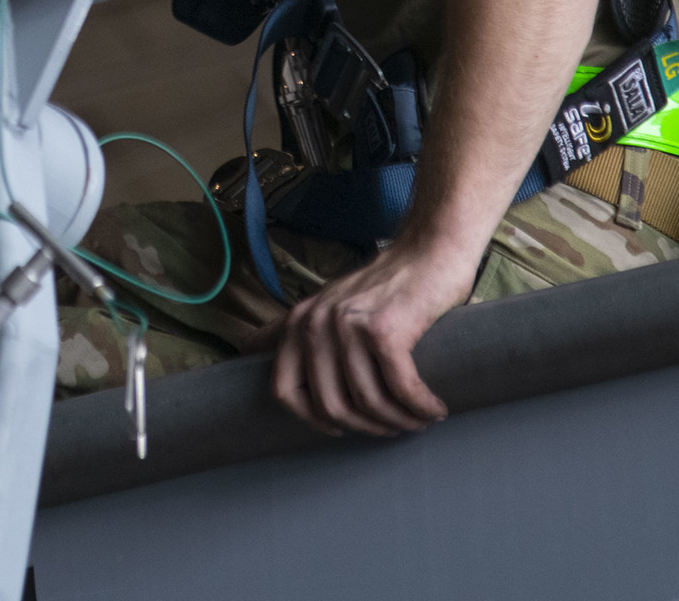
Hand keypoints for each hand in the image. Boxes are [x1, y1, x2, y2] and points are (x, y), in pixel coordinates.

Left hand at [260, 245, 466, 435]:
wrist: (429, 251)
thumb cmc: (385, 286)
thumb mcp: (327, 304)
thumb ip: (291, 328)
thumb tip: (245, 350)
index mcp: (298, 322)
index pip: (284, 390)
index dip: (312, 419)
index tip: (340, 427)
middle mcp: (316, 323)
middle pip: (330, 406)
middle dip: (363, 427)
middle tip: (389, 427)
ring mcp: (348, 326)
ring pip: (368, 403)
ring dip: (398, 421)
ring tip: (417, 420)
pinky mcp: (384, 331)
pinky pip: (401, 390)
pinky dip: (421, 407)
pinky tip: (434, 409)